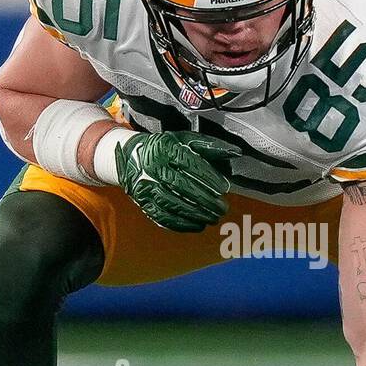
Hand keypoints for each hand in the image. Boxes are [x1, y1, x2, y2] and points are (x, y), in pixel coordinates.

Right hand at [114, 131, 240, 231]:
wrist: (129, 157)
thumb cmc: (164, 148)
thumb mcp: (185, 140)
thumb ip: (210, 146)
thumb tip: (236, 153)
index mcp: (165, 149)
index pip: (189, 163)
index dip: (207, 177)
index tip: (223, 188)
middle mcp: (153, 167)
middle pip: (181, 186)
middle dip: (204, 199)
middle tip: (222, 208)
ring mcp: (146, 186)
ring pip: (172, 204)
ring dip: (195, 214)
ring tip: (213, 218)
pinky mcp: (143, 202)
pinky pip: (162, 216)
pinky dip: (181, 224)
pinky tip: (197, 226)